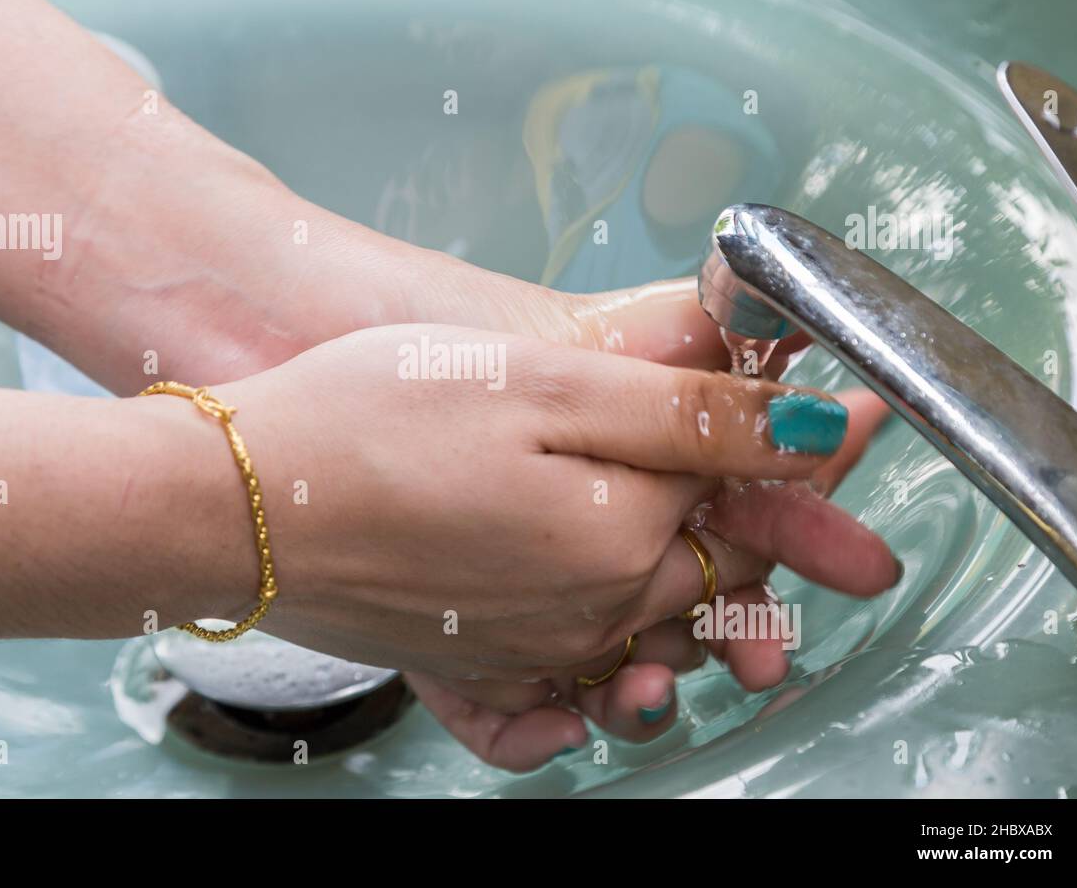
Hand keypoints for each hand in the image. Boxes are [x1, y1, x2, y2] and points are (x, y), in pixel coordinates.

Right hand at [406, 387, 895, 769]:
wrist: (236, 507)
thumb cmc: (373, 424)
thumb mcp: (545, 384)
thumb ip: (685, 411)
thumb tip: (808, 427)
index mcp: (625, 540)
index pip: (754, 504)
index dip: (795, 454)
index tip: (841, 421)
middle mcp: (593, 616)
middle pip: (711, 575)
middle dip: (754, 527)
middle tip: (782, 483)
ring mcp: (533, 653)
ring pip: (652, 628)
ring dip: (694, 600)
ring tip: (695, 555)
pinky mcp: (478, 666)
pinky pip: (571, 691)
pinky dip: (605, 674)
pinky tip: (602, 652)